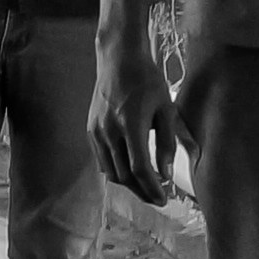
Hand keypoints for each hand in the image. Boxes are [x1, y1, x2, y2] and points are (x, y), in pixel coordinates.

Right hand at [93, 18, 179, 202]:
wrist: (118, 59)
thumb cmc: (147, 81)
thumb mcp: (166, 108)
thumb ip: (167, 142)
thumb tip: (165, 174)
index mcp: (130, 123)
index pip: (140, 168)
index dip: (152, 188)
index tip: (164, 199)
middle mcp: (109, 130)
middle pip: (124, 176)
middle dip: (142, 192)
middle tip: (157, 198)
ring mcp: (96, 131)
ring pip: (111, 172)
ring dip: (129, 185)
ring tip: (145, 188)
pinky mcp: (91, 130)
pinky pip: (102, 161)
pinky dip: (116, 172)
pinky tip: (130, 172)